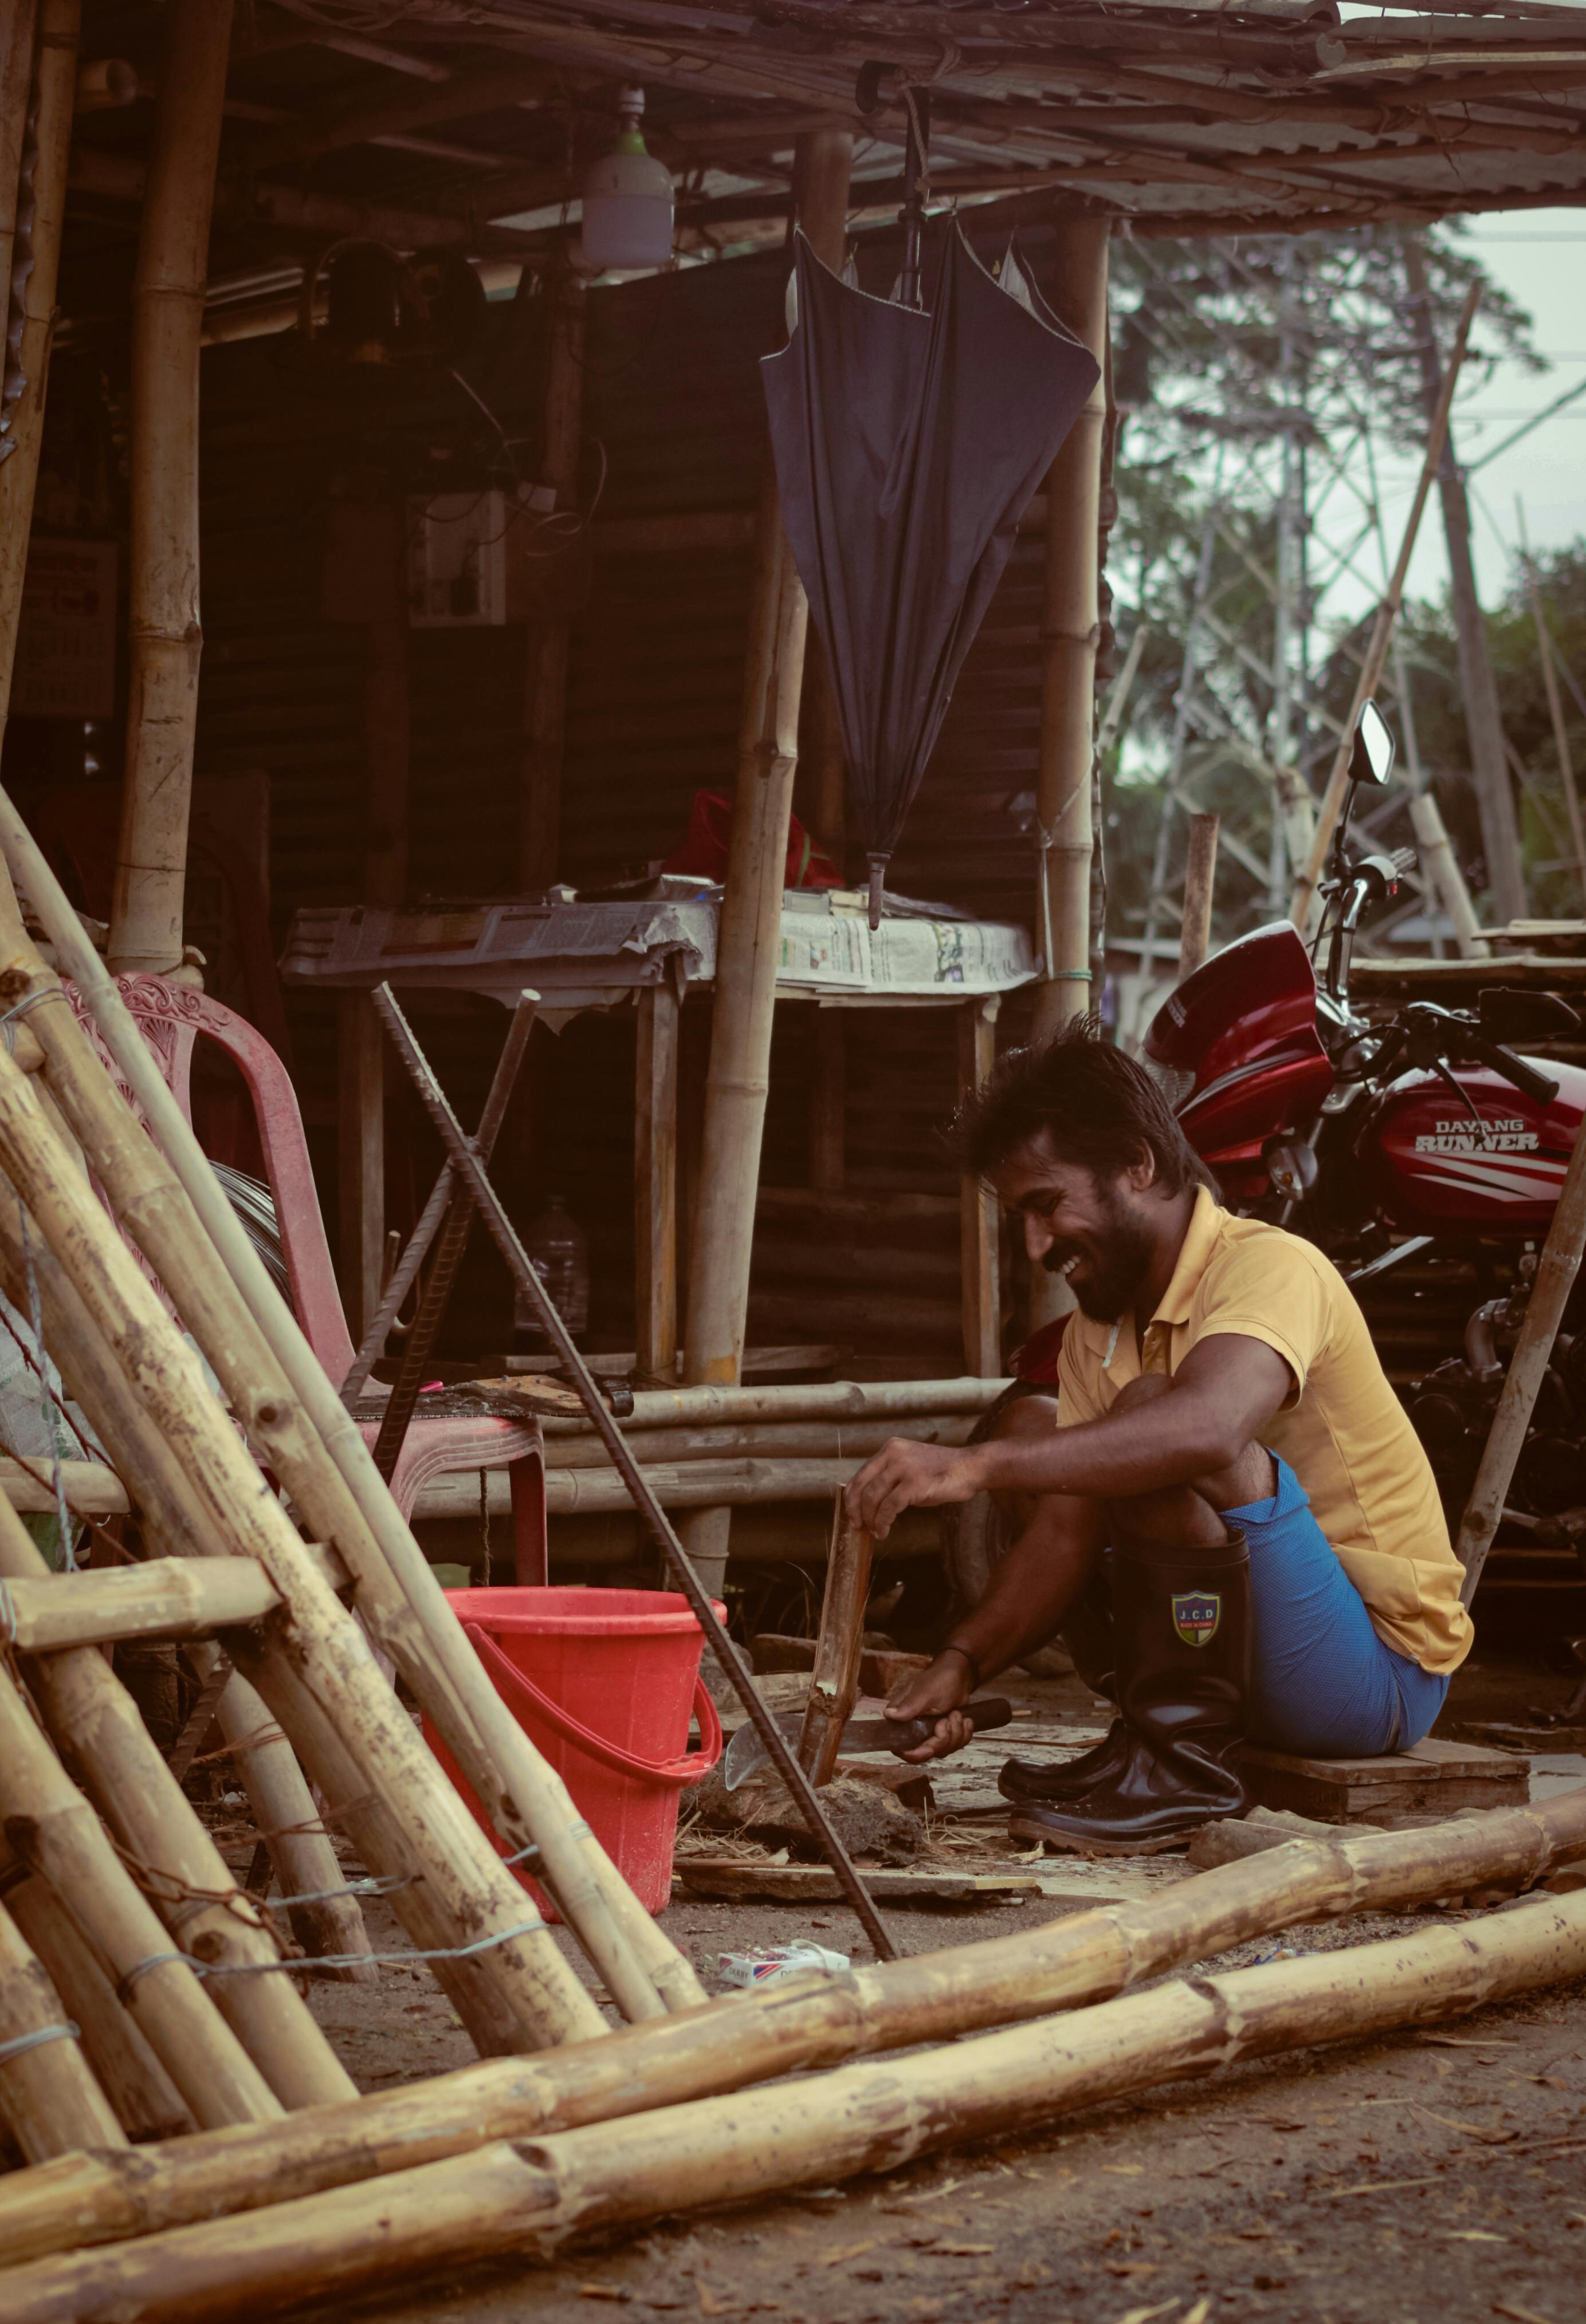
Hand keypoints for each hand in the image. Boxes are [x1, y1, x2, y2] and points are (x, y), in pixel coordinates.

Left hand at [845, 1438, 990, 1538]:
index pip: (860, 1475)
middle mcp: (893, 1454)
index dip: (852, 1498)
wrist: (970, 1467)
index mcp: (890, 1448)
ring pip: (873, 1498)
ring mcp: (904, 1467)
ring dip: (871, 1519)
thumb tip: (868, 1504)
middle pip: (862, 1486)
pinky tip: (884, 1530)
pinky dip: (883, 1522)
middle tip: (859, 1526)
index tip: (853, 1515)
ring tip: (876, 1531)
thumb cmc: (940, 1472)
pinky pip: (890, 1507)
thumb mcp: (909, 1467)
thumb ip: (890, 1479)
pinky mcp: (915, 1483)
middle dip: (856, 1510)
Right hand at [884, 1652, 975, 1763]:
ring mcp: (929, 1733)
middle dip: (942, 1739)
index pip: (900, 1747)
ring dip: (956, 1734)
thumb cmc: (940, 1679)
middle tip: (948, 1720)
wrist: (959, 1676)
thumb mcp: (926, 1693)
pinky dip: (964, 1734)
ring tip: (956, 1714)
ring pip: (942, 1750)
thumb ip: (908, 1706)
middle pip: (925, 1752)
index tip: (930, 1748)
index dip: (915, 1754)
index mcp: (901, 1718)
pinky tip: (965, 1720)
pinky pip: (954, 1746)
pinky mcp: (944, 1735)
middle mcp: (913, 1729)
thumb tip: (888, 1715)